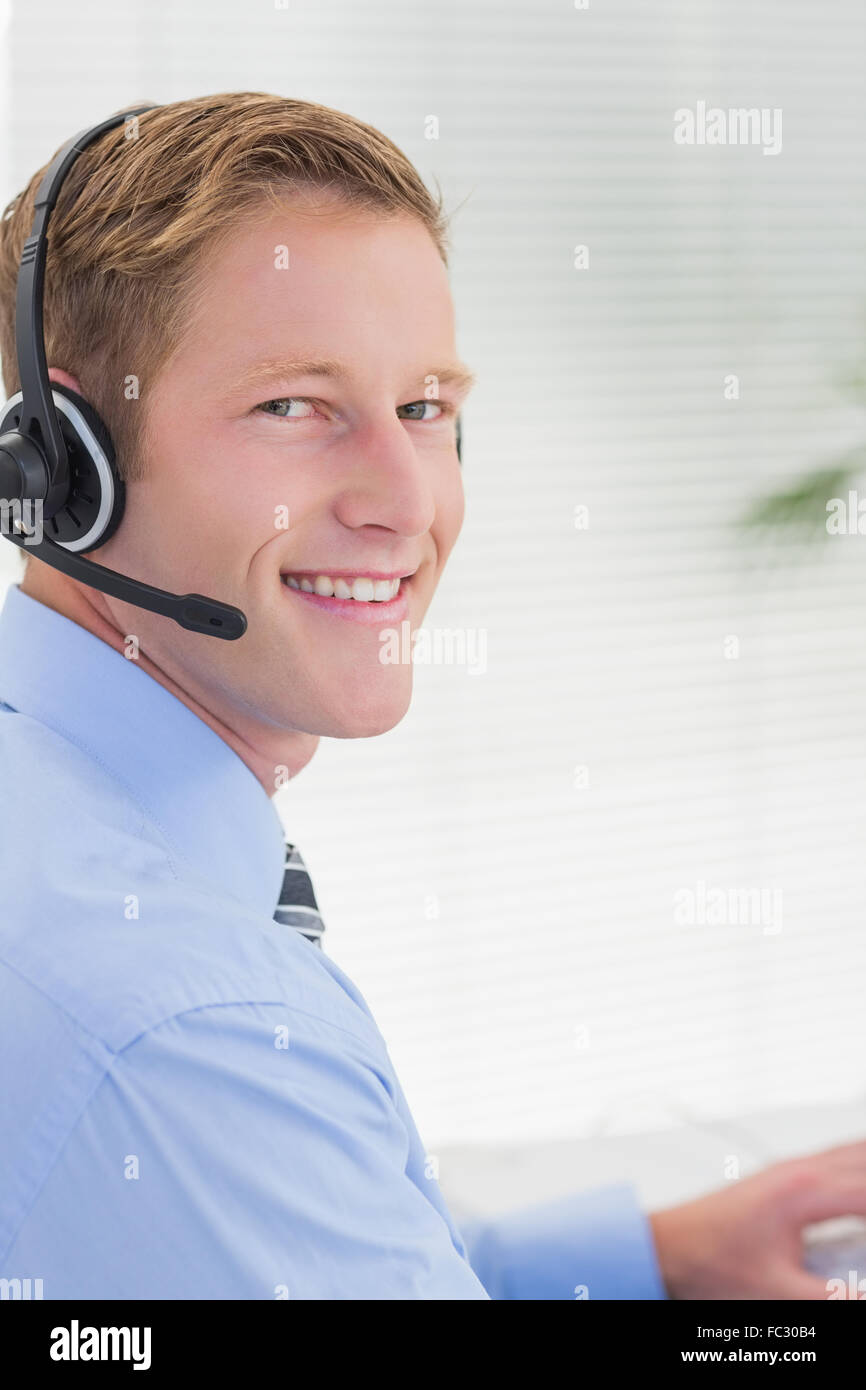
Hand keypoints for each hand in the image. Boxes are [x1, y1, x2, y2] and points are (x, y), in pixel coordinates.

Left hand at [648, 1138, 865, 1298]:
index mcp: (804, 1192)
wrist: (662, 1247)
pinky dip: (859, 1165)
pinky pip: (837, 1158)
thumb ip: (835, 1301)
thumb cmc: (708, 1265)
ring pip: (854, 1151)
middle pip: (864, 1158)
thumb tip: (863, 1293)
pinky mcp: (783, 1177)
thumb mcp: (779, 1296)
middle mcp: (800, 1170)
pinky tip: (861, 1184)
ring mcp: (791, 1170)